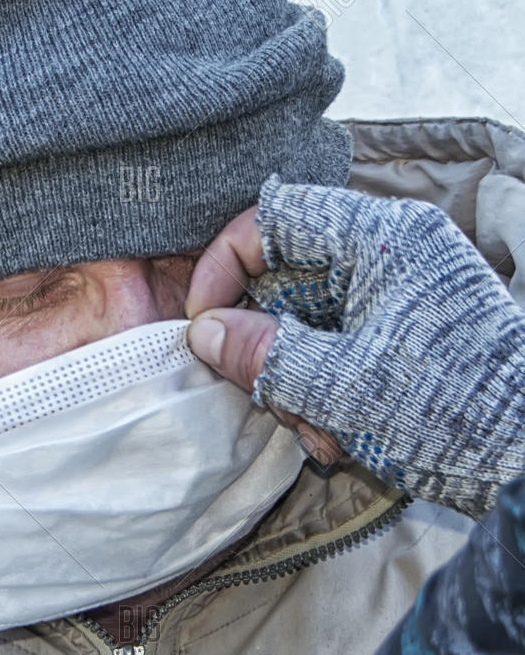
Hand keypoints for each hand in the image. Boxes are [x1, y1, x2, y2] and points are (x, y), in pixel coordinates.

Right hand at [185, 175, 524, 519]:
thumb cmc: (451, 413)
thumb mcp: (341, 388)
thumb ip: (264, 355)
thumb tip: (205, 334)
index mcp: (383, 239)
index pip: (274, 218)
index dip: (223, 266)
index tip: (204, 326)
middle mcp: (392, 254)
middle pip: (284, 276)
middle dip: (262, 344)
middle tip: (265, 399)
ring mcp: (400, 296)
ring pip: (304, 321)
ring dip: (290, 381)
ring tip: (316, 433)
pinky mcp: (405, 335)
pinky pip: (335, 348)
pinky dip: (321, 392)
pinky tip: (336, 436)